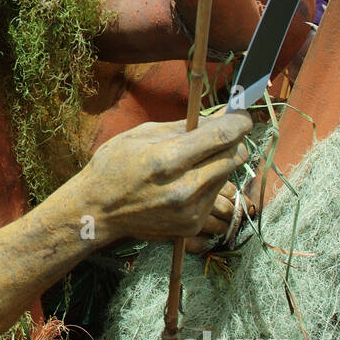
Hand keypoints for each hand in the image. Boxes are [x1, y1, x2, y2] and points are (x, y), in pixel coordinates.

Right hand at [84, 112, 250, 245]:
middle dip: (234, 141)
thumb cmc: (114, 167)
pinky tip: (184, 183)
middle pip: (236, 156)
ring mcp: (190, 210)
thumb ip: (186, 126)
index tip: (243, 115)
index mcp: (168, 159)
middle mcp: (184, 187)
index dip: (240, 121)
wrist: (97, 212)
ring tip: (191, 162)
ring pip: (228, 176)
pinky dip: (207, 184)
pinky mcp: (192, 225)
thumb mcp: (142, 135)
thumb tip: (221, 115)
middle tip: (221, 135)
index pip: (223, 135)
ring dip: (218, 163)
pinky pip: (215, 196)